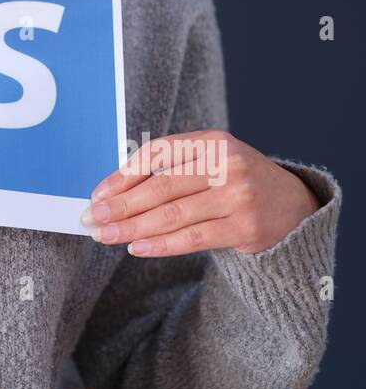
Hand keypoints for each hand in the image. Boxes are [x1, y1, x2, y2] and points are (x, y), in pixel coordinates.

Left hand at [81, 130, 321, 256]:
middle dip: (121, 205)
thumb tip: (114, 190)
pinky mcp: (246, 228)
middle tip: (92, 218)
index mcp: (213, 141)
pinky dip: (161, 244)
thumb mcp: (213, 160)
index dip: (123, 174)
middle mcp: (227, 164)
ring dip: (132, 227)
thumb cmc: (238, 182)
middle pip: (161, 186)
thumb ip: (173, 167)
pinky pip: (193, 238)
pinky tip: (137, 247)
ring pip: (173, 214)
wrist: (296, 206)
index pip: (158, 153)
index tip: (98, 195)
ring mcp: (238, 196)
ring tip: (106, 236)